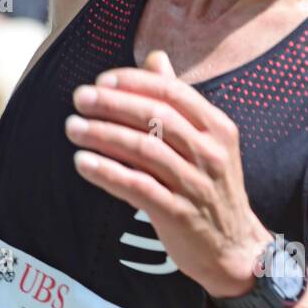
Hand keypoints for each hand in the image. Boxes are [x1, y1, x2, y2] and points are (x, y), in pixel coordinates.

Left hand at [65, 52, 269, 298]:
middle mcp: (210, 153)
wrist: (234, 248)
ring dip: (103, 135)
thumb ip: (180, 102)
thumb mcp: (207, 142)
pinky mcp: (179, 214)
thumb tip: (156, 59)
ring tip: (73, 128)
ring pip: (144, 150)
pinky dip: (108, 173)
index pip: (172, 92)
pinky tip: (84, 163)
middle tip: (79, 99)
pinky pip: (138, 187)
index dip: (134, 83)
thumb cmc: (212, 190)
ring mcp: (196, 184)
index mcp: (218, 128)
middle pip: (155, 117)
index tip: (101, 81)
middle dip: (112, 104)